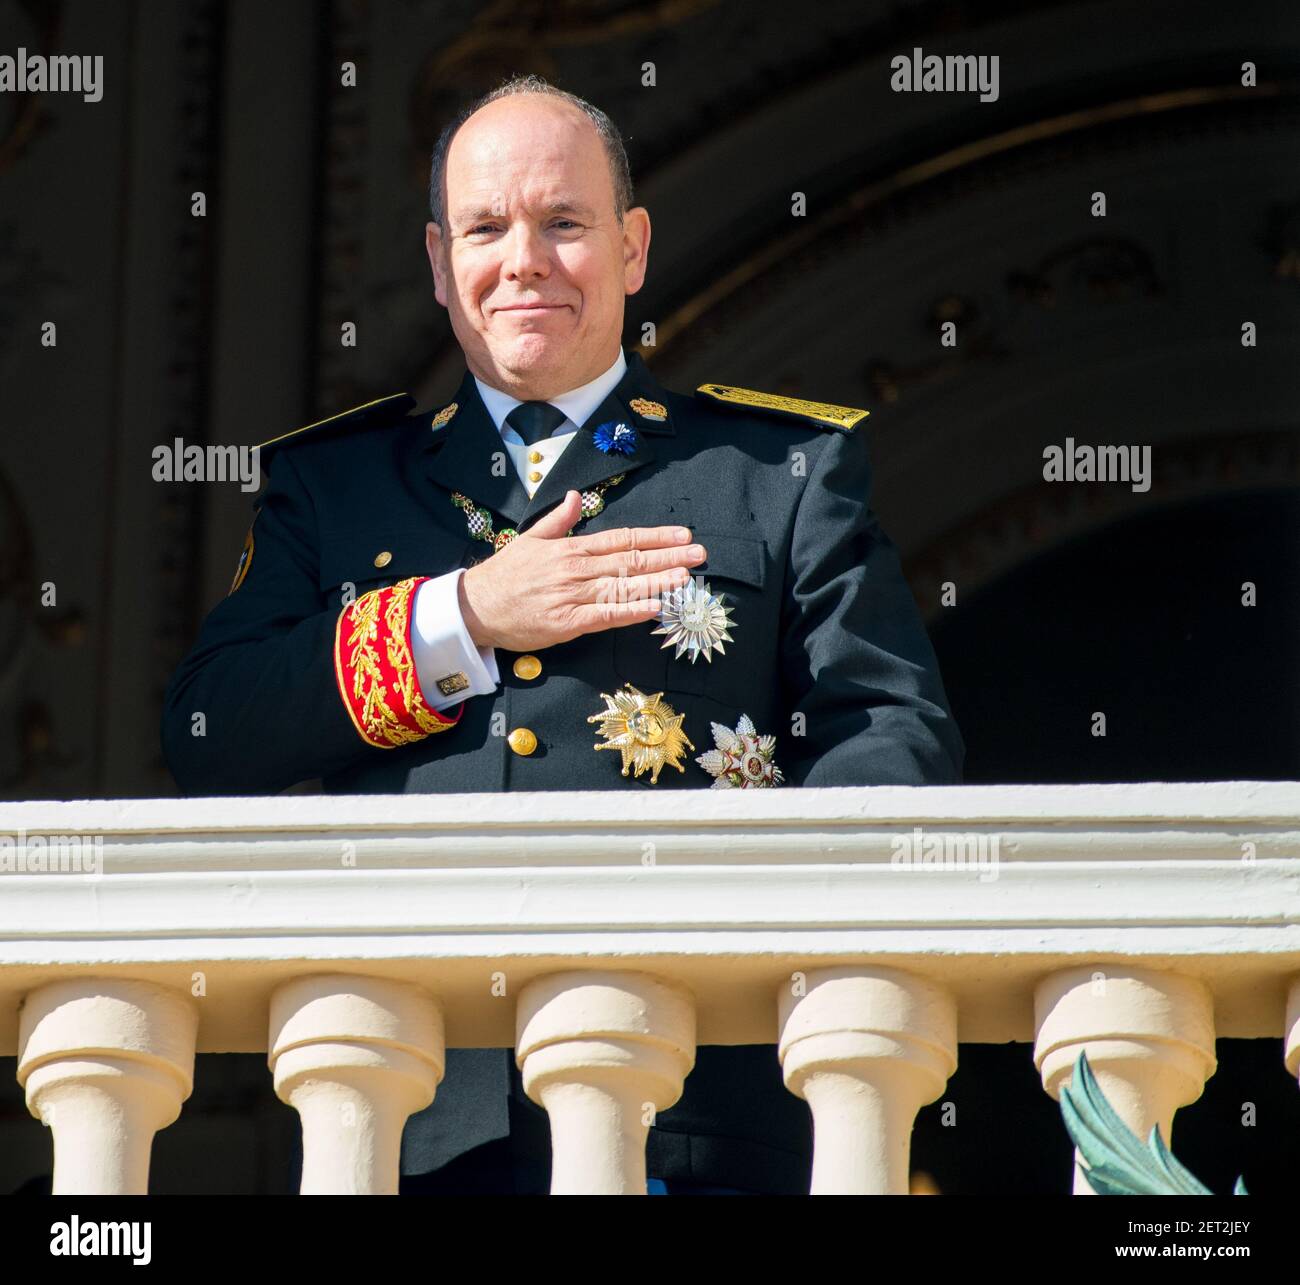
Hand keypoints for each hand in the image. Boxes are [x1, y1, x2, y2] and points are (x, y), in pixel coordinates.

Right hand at [457, 489, 706, 651]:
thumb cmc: (504, 574)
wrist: (475, 606)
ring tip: (686, 578)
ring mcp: (573, 595)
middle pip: (630, 561)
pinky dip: (631, 611)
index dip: (655, 537)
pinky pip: (606, 615)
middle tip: (699, 555)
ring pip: (623, 586)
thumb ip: (560, 519)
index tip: (682, 535)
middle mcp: (577, 568)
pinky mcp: (567, 622)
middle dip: (668, 557)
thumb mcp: (531, 538)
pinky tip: (654, 608)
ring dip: (657, 581)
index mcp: (571, 548)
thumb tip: (579, 496)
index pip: (622, 539)